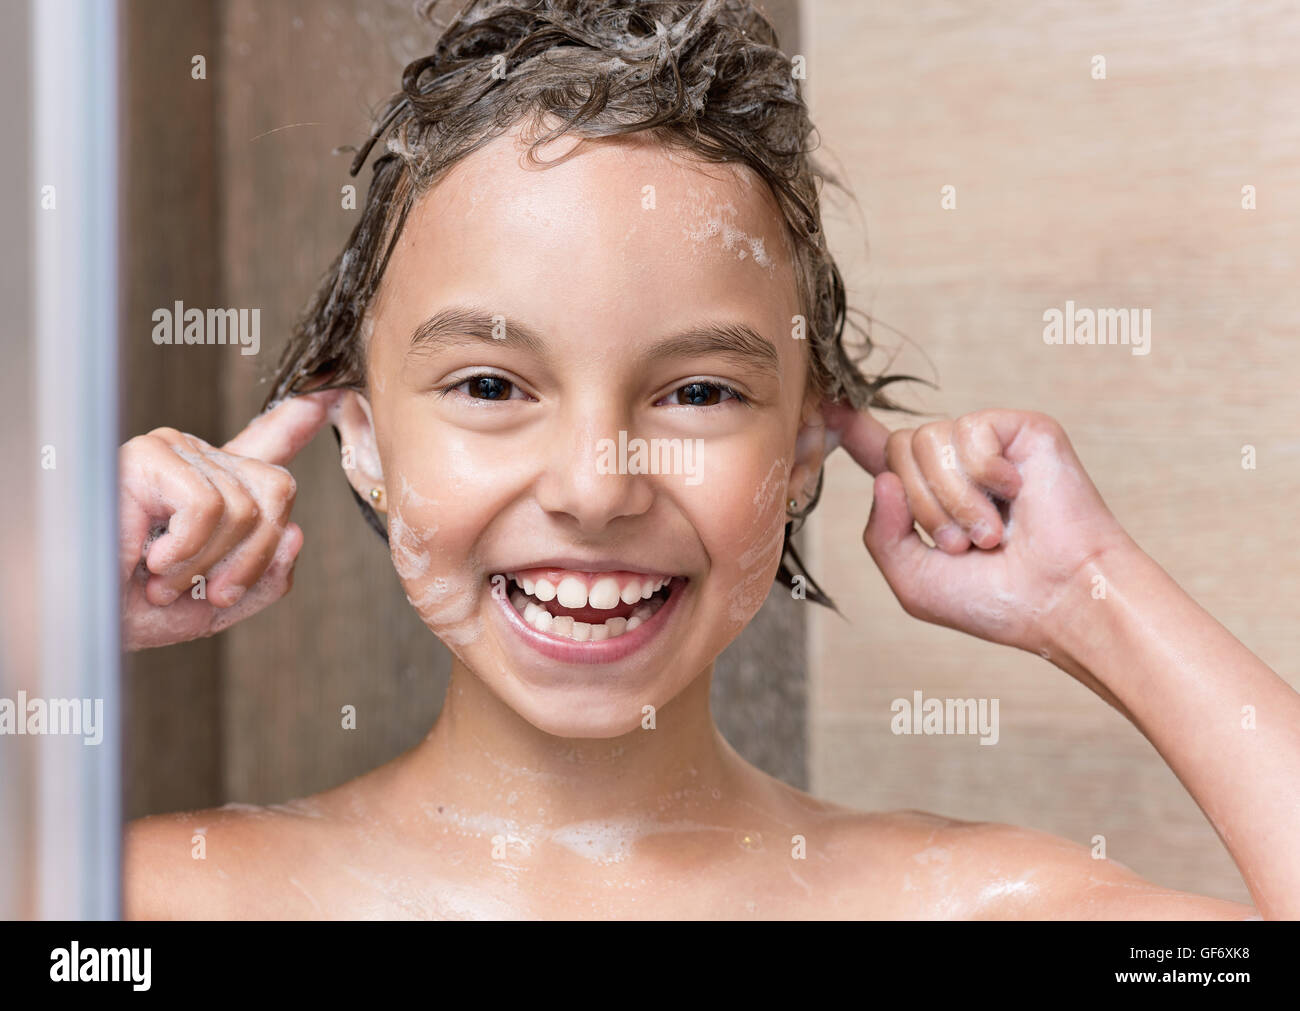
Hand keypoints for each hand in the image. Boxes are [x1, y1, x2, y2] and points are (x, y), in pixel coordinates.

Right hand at [119, 390, 341, 650]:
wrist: (79, 619)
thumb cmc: (133, 610)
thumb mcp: (219, 603)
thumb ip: (268, 577)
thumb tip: (295, 533)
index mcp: (217, 487)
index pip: (269, 442)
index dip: (301, 419)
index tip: (333, 393)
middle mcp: (198, 460)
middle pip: (279, 490)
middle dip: (253, 556)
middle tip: (210, 590)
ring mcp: (173, 452)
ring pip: (246, 506)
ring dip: (208, 563)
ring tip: (164, 578)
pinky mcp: (147, 458)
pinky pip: (208, 506)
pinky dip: (184, 551)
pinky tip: (149, 561)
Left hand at [823, 403, 1137, 654]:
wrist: (1060, 599)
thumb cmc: (995, 599)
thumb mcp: (914, 579)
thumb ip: (881, 534)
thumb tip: (882, 477)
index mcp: (927, 495)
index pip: (880, 451)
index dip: (852, 430)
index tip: (827, 407)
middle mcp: (954, 463)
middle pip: (897, 447)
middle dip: (922, 505)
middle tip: (962, 544)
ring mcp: (987, 443)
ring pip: (927, 439)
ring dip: (954, 499)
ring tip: (990, 533)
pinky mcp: (1020, 429)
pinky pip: (969, 431)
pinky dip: (985, 474)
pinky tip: (1016, 495)